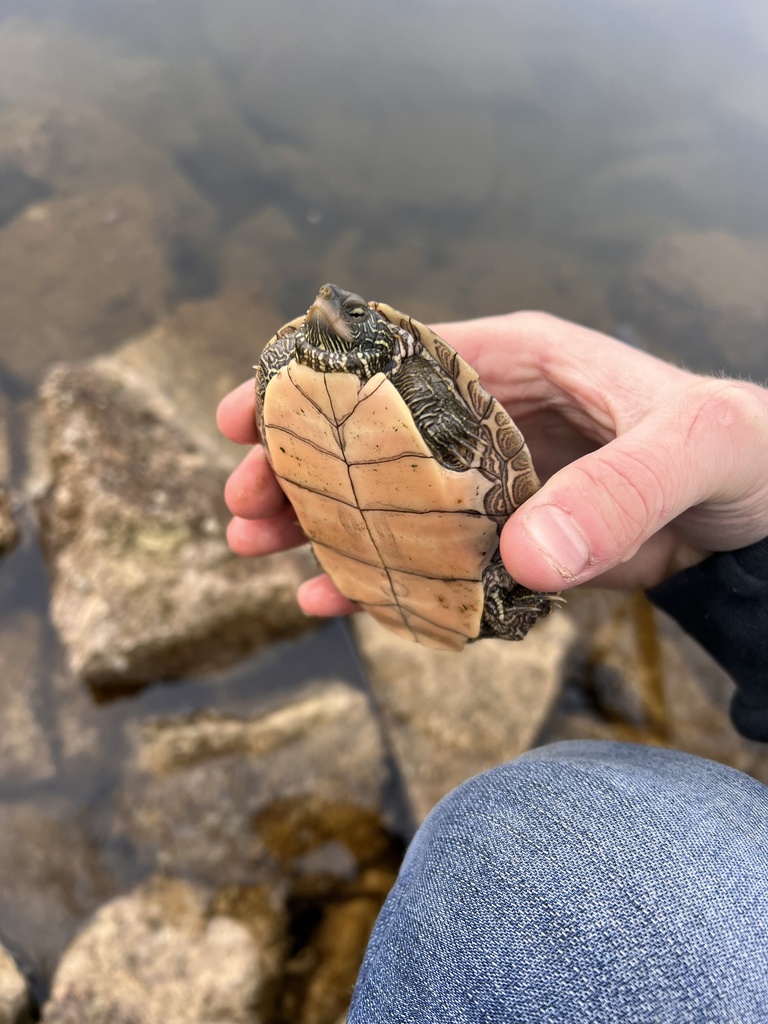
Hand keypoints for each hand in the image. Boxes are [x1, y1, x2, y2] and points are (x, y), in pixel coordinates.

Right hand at [217, 311, 767, 615]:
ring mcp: (494, 483)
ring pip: (387, 499)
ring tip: (258, 552)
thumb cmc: (742, 449)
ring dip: (321, 523)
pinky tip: (333, 601)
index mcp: (519, 362)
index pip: (397, 359)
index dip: (314, 384)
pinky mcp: (509, 540)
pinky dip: (382, 579)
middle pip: (371, 435)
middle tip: (239, 504)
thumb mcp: (693, 448)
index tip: (245, 412)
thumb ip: (619, 491)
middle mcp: (492, 417)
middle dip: (298, 465)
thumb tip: (522, 555)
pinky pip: (430, 559)